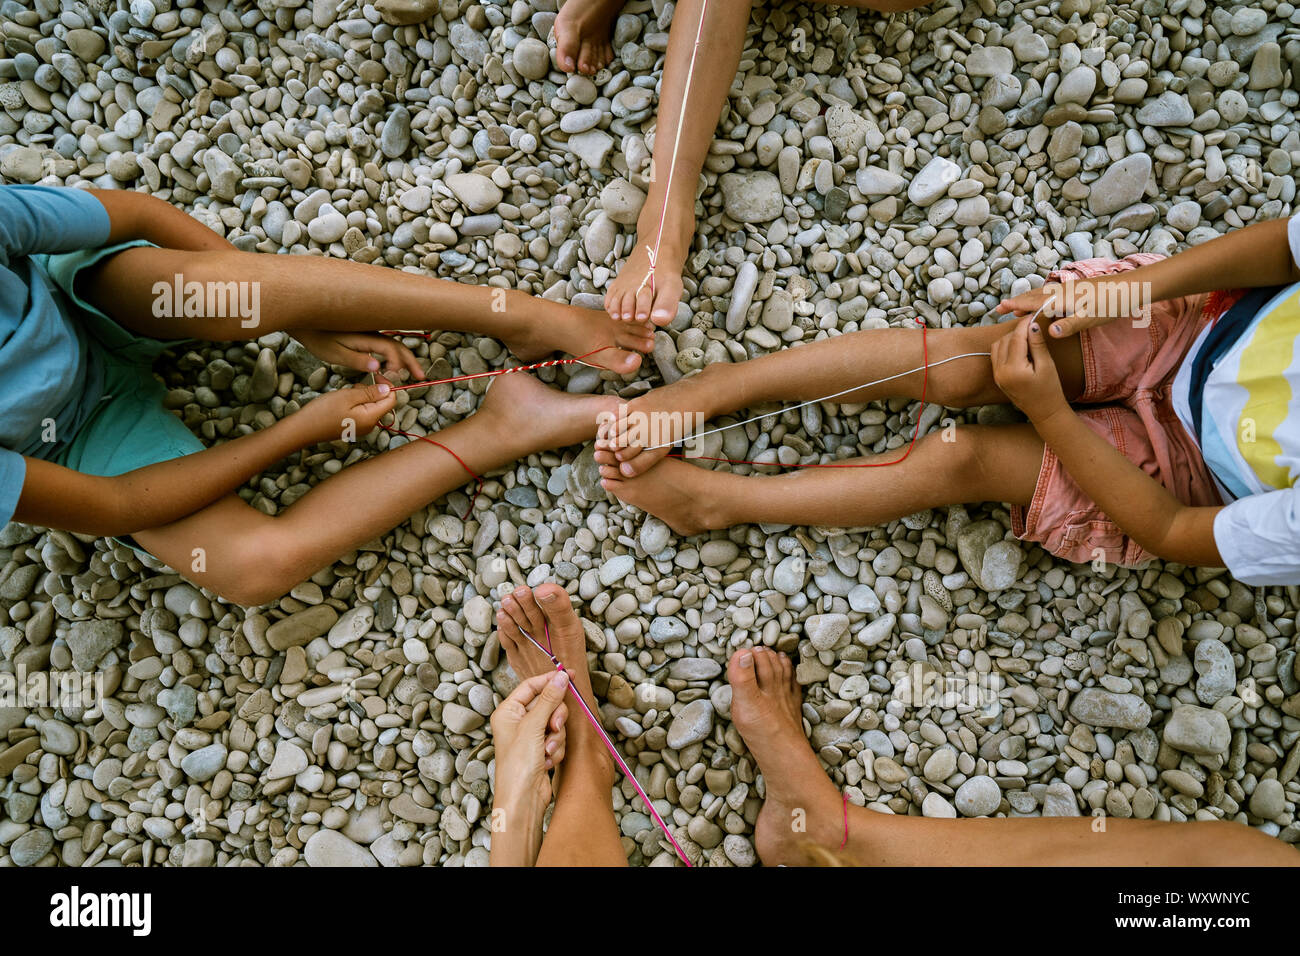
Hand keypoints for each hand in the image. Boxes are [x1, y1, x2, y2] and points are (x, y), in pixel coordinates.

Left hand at [293, 330, 424, 379]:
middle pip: (398, 346)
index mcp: (366, 337)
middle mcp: (372, 333)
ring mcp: (370, 333)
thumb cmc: (318, 337)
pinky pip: (384, 345)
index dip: (397, 364)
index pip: (391, 350)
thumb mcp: (334, 353)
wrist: (306, 320)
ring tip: (410, 374)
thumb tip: (378, 367)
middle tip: (421, 377)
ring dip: (404, 360)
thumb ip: (357, 360)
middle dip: (411, 362)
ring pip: (393, 346)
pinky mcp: (365, 335)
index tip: (393, 378)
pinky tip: (390, 367)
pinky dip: (393, 357)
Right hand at [300, 380, 395, 443]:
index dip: (387, 385)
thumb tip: (388, 389)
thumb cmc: (323, 412)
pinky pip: (363, 411)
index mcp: (371, 418)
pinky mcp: (354, 427)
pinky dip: (357, 402)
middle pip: (382, 403)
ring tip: (348, 392)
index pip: (392, 400)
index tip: (375, 375)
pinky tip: (344, 400)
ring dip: (364, 395)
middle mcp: (370, 425)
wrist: (303, 429)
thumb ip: (370, 392)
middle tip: (356, 385)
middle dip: (373, 390)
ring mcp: (362, 428)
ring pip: (372, 406)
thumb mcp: (348, 396)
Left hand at [490, 671, 569, 819]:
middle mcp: (518, 722)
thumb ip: (549, 700)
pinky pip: (557, 739)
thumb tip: (561, 677)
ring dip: (556, 737)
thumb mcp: (533, 726)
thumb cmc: (517, 764)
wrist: (522, 799)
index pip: (531, 686)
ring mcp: (530, 736)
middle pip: (547, 704)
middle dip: (555, 718)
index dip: (550, 680)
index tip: (570, 675)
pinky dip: (556, 749)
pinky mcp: (541, 749)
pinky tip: (546, 761)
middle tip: (554, 727)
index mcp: (508, 712)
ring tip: (546, 751)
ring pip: (556, 723)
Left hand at [990, 318, 1067, 422]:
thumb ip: (1037, 344)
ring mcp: (997, 375)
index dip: (1024, 324)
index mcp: (1013, 369)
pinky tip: (1020, 348)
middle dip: (1018, 331)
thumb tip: (1032, 324)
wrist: (1044, 411)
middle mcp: (1000, 372)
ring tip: (1027, 338)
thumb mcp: (1047, 365)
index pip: (1016, 338)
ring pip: (998, 346)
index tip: (1033, 316)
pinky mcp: (997, 377)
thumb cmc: (1050, 390)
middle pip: (1005, 340)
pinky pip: (996, 355)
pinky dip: (1006, 347)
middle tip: (1033, 328)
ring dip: (1011, 338)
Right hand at [996, 277, 1149, 338]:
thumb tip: (1050, 333)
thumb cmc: (1113, 303)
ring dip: (1028, 300)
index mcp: (1062, 298)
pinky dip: (1040, 298)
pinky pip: (1051, 294)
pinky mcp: (1078, 289)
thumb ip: (1070, 325)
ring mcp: (1070, 289)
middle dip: (1017, 302)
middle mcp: (1062, 291)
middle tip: (1000, 308)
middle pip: (1034, 295)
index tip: (999, 309)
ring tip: (1018, 306)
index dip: (1016, 306)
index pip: (1033, 303)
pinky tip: (1044, 302)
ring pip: (1042, 294)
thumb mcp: (1092, 318)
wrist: (1133, 287)